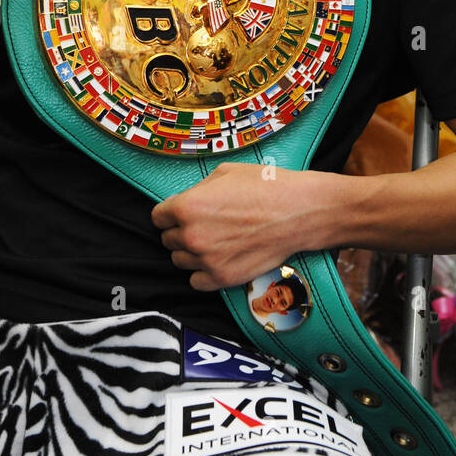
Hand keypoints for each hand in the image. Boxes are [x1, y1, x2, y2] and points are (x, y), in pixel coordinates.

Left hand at [151, 163, 326, 291]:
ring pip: (180, 261)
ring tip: (213, 241)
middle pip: (168, 240)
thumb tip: (189, 201)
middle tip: (204, 225)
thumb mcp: (225, 173)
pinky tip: (218, 258)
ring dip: (191, 252)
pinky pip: (196, 281)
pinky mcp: (222, 278)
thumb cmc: (265, 187)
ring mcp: (207, 260)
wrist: (297, 212)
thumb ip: (198, 190)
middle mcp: (191, 235)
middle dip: (181, 231)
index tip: (181, 214)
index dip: (170, 213)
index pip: (158, 217)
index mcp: (187, 206)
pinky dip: (203, 272)